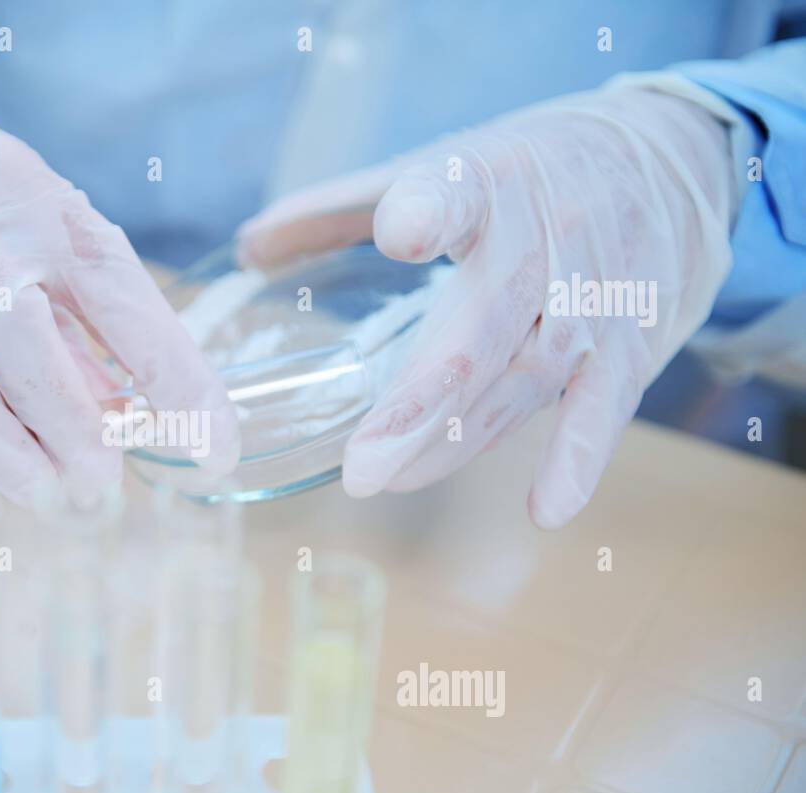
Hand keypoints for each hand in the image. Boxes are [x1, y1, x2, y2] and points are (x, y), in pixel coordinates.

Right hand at [0, 24, 238, 503]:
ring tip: (36, 491)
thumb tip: (127, 419)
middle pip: (24, 340)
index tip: (213, 448)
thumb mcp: (43, 231)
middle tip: (97, 486)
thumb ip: (83, 324)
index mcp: (43, 211)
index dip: (176, 383)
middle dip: (71, 428)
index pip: (124, 305)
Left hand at [239, 85, 734, 526]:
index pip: (456, 197)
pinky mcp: (632, 341)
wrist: (673, 156)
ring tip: (391, 481)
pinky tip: (547, 508)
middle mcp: (544, 241)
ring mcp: (593, 297)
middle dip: (422, 401)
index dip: (431, 214)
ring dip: (460, 440)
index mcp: (483, 187)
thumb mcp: (438, 167)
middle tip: (363, 469)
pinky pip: (604, 407)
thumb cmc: (526, 173)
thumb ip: (340, 210)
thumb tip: (246, 248)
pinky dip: (577, 457)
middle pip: (481, 330)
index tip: (404, 232)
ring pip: (524, 379)